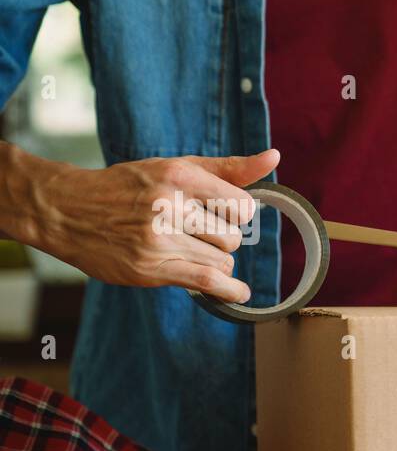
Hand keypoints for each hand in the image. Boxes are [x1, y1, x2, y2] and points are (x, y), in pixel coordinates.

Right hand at [29, 149, 279, 302]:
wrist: (67, 210)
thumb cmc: (129, 187)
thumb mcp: (175, 168)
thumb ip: (228, 168)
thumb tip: (274, 158)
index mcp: (178, 177)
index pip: (242, 207)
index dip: (237, 214)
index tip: (221, 214)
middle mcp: (168, 206)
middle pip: (234, 238)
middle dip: (222, 239)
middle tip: (194, 232)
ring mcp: (158, 240)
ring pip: (222, 261)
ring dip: (214, 260)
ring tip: (186, 248)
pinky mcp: (149, 269)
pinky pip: (207, 282)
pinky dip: (229, 290)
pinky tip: (237, 292)